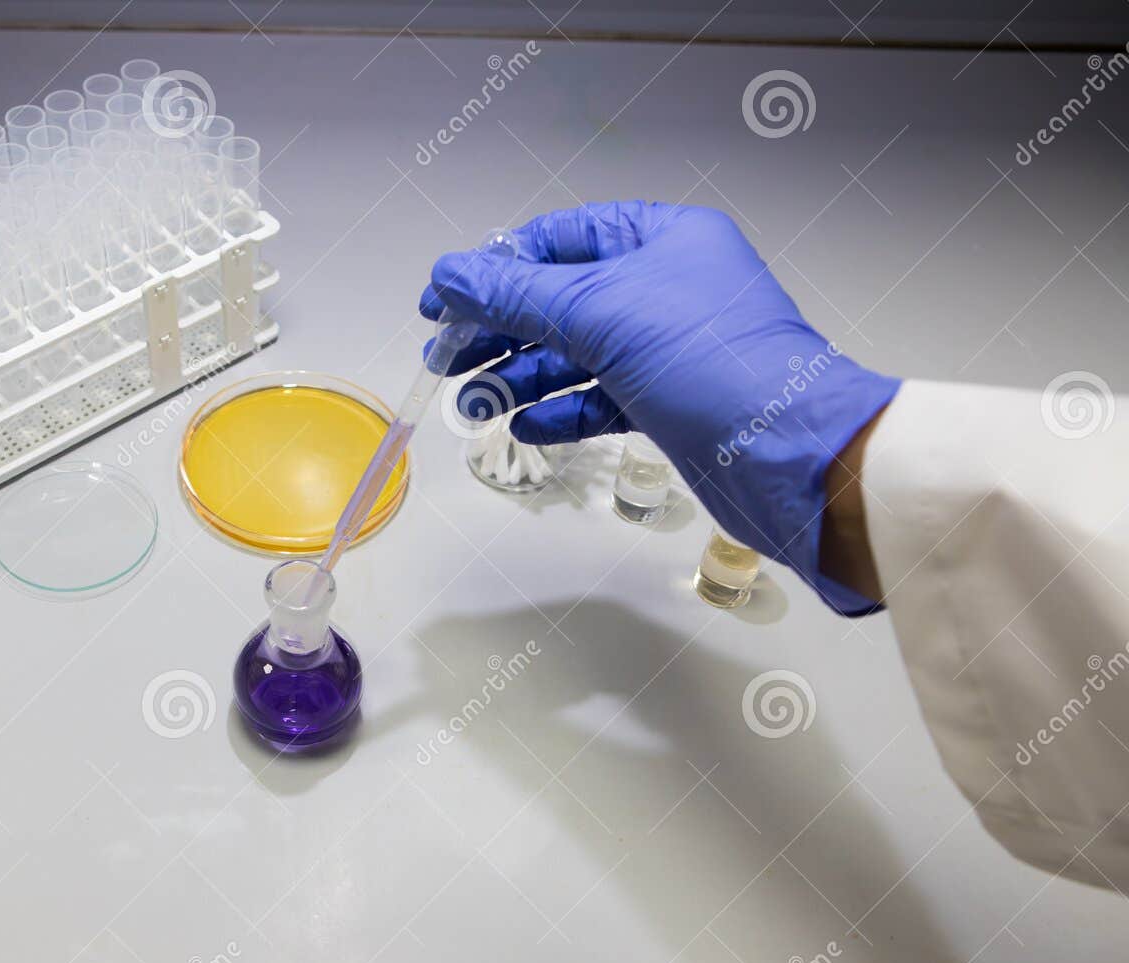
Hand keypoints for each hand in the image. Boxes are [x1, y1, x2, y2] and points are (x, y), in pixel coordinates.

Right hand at [421, 200, 899, 614]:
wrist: (789, 456)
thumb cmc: (710, 363)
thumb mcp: (600, 313)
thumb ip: (516, 294)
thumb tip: (448, 275)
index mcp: (663, 238)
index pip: (560, 238)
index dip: (496, 267)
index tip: (443, 301)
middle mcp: (667, 286)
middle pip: (561, 299)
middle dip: (500, 329)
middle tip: (445, 358)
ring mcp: (671, 348)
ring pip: (577, 354)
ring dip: (521, 377)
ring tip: (474, 403)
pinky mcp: (672, 405)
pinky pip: (601, 399)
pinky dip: (561, 411)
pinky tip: (524, 426)